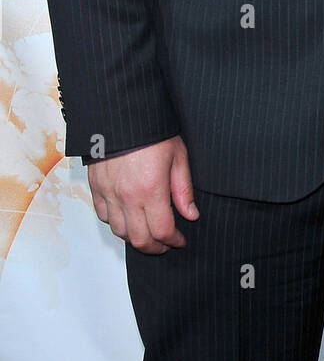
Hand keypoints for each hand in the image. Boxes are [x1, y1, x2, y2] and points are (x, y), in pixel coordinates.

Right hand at [87, 136, 198, 254]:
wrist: (121, 113)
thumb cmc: (152, 132)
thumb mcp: (178, 156)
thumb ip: (183, 189)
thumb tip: (191, 214)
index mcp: (151, 190)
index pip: (162, 230)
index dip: (174, 241)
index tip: (180, 240)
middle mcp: (127, 197)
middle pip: (139, 239)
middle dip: (155, 247)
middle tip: (166, 244)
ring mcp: (109, 193)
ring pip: (119, 231)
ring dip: (135, 238)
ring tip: (148, 233)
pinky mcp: (96, 187)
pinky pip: (103, 215)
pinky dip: (116, 223)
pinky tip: (128, 217)